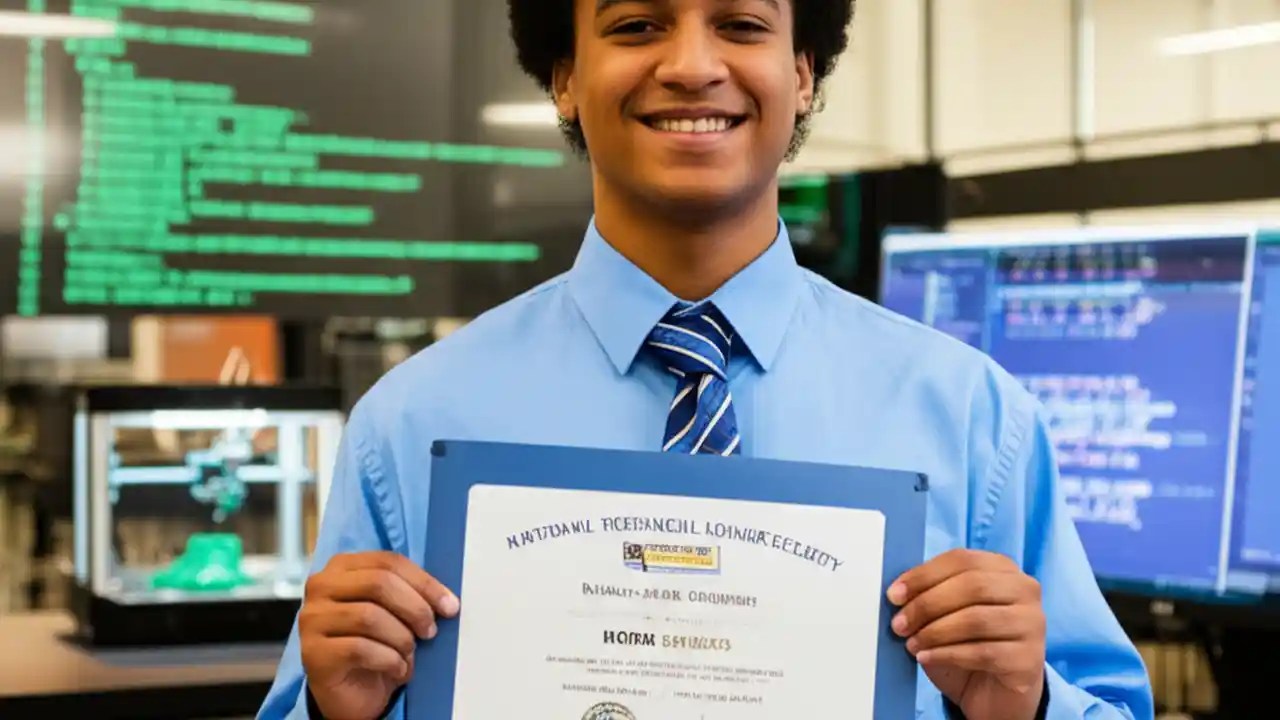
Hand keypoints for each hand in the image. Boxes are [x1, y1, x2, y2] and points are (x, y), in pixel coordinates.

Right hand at [300, 551, 459, 719]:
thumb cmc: (375, 646)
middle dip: (415, 608)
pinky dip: (389, 660)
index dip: (424, 583)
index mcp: (342, 567)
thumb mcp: (394, 612)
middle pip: (378, 583)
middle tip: (431, 631)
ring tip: (409, 653)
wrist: (352, 692)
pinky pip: (360, 649)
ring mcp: (312, 620)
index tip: (450, 605)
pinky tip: (397, 669)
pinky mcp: (313, 653)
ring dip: (401, 638)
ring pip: (369, 616)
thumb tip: (446, 599)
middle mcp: (321, 587)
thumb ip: (409, 594)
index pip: (388, 562)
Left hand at [888, 549, 1044, 719]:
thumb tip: (897, 593)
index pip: (961, 560)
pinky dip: (947, 654)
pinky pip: (983, 653)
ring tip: (911, 644)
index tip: (894, 595)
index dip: (923, 575)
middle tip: (899, 625)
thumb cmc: (967, 642)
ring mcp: (1032, 624)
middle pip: (971, 586)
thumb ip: (929, 593)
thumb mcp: (947, 611)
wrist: (994, 689)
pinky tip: (927, 658)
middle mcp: (1025, 590)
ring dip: (934, 632)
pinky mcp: (1029, 659)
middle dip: (927, 605)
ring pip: (976, 620)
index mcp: (1003, 568)